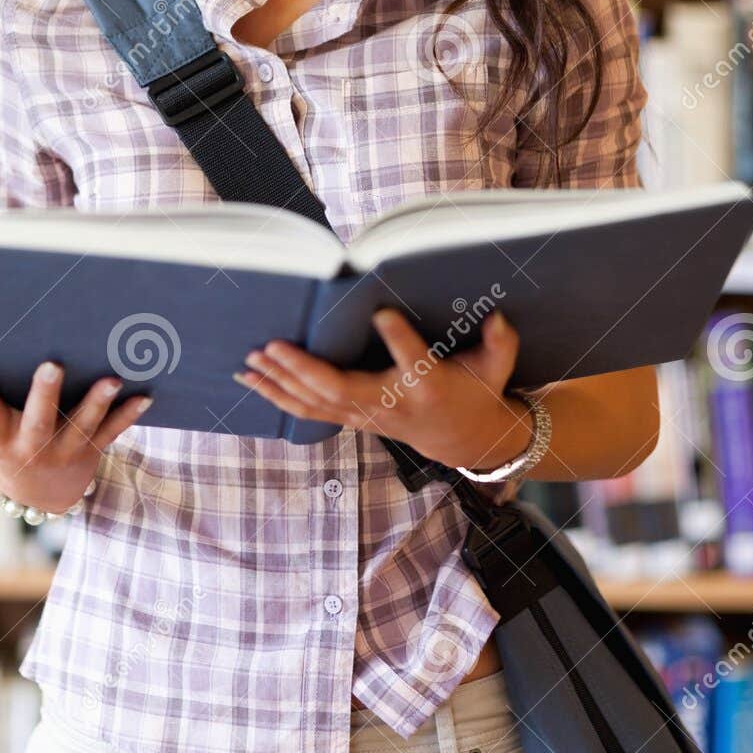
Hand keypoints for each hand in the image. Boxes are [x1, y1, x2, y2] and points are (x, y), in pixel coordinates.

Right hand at [0, 358, 151, 514]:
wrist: (37, 492)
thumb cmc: (12, 434)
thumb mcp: (0, 423)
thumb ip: (2, 391)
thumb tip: (15, 335)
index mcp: (1, 439)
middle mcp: (31, 449)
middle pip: (38, 422)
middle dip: (45, 395)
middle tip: (52, 365)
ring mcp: (64, 453)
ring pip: (82, 426)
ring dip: (98, 402)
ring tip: (111, 379)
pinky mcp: (91, 452)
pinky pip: (112, 433)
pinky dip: (129, 414)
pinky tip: (145, 395)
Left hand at [234, 306, 524, 472]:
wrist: (464, 439)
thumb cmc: (477, 391)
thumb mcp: (497, 368)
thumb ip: (501, 342)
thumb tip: (499, 317)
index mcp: (427, 383)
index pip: (413, 361)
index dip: (398, 337)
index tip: (381, 313)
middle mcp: (390, 402)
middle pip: (342, 389)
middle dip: (304, 369)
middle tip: (273, 345)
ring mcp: (366, 414)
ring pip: (316, 403)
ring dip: (281, 383)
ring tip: (251, 360)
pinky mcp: (352, 418)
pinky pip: (309, 412)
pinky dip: (279, 397)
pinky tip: (253, 381)